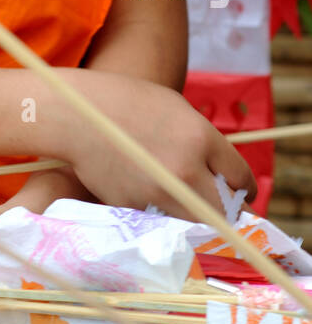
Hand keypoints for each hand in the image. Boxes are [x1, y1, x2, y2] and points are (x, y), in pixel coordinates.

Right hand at [53, 68, 255, 218]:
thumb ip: (201, 139)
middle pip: (224, 210)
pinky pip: (161, 218)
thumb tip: (221, 172)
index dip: (246, 189)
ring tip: (186, 204)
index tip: (244, 195)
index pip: (240, 176)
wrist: (76, 115)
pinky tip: (150, 194)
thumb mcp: (174, 107)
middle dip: (226, 211)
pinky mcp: (136, 208)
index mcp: (200, 137)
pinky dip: (162, 212)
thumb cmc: (126, 101)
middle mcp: (185, 169)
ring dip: (195, 216)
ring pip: (194, 222)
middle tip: (221, 207)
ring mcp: (159, 192)